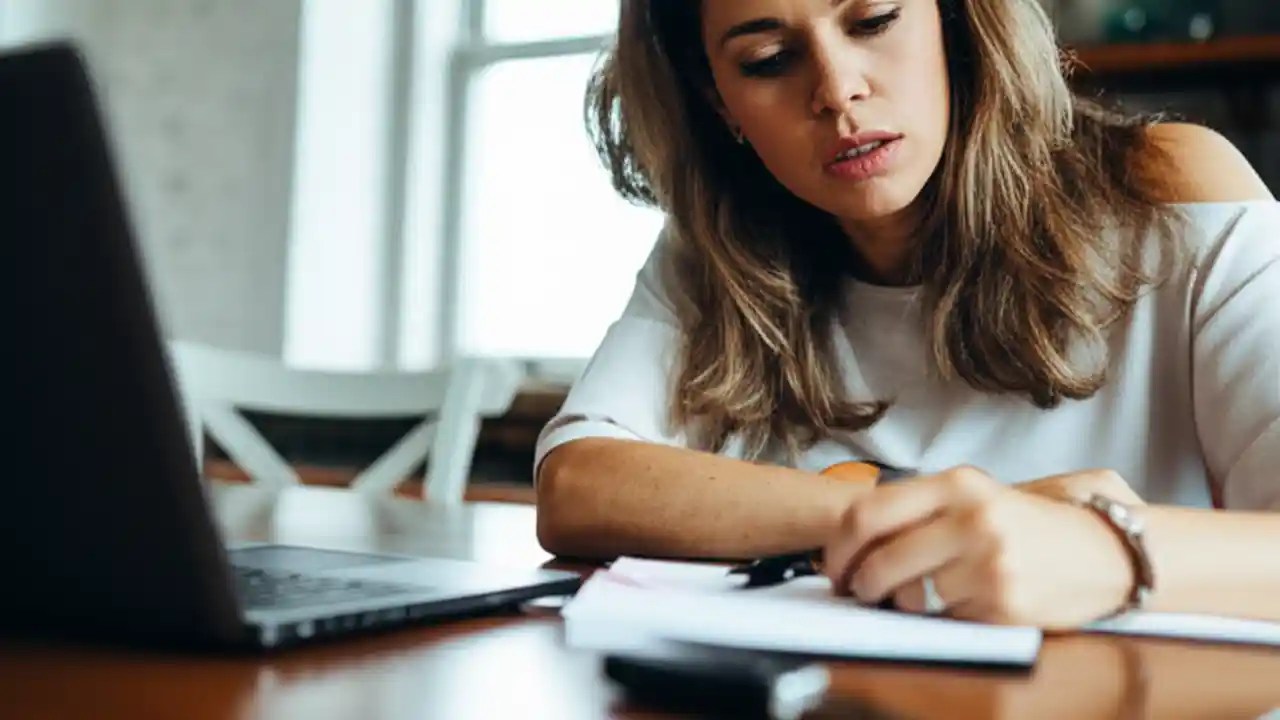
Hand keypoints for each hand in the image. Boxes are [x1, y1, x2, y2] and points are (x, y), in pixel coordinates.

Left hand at [823, 466, 1136, 628]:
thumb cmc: (1032, 525)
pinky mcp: (1002, 603)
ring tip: (914, 596)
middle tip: (857, 592)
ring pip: (908, 596)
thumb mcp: (978, 496)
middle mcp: (970, 518)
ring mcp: (987, 562)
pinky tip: (960, 604)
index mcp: (957, 483)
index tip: (834, 566)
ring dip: (900, 604)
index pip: (867, 513)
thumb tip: (855, 536)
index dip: (838, 548)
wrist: (1109, 551)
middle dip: (858, 584)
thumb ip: (922, 508)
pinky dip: (941, 617)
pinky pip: (944, 619)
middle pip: (879, 561)